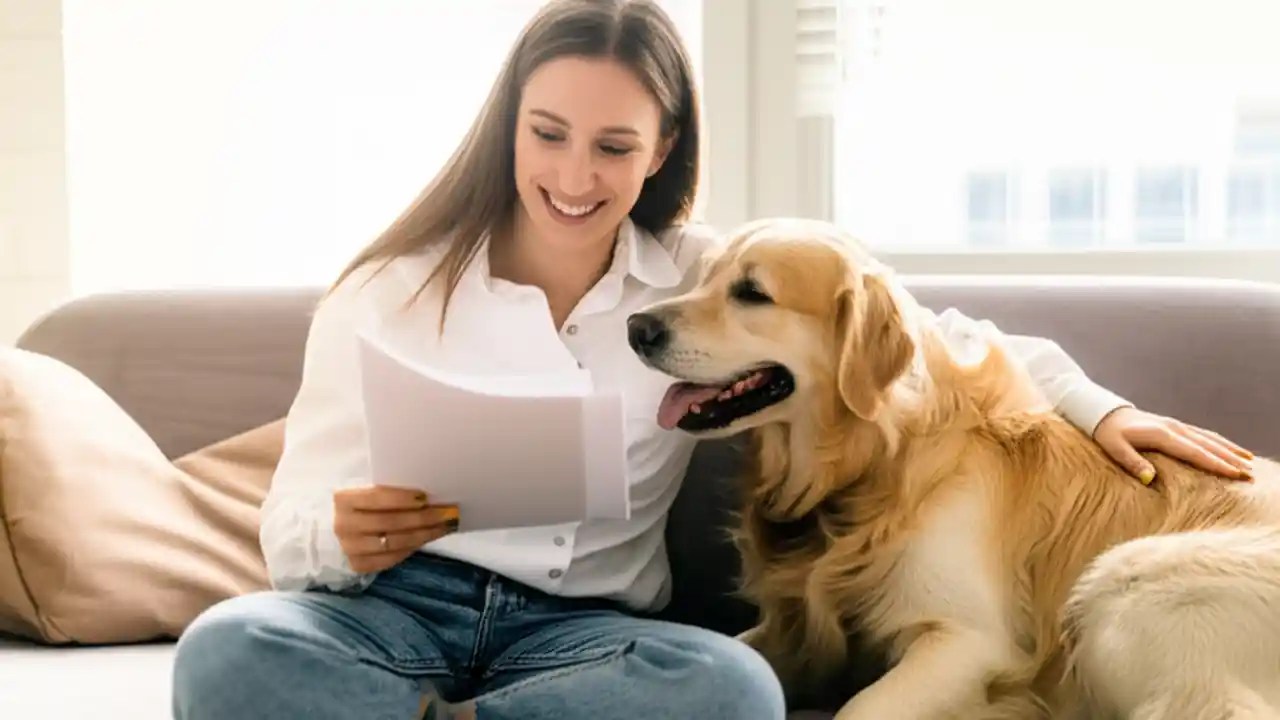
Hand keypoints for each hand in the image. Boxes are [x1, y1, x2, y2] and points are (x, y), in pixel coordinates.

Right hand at [333, 486, 458, 573]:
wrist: (339, 528)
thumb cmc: (362, 502)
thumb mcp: (369, 489)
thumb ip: (389, 489)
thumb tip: (426, 493)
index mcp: (344, 500)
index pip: (376, 498)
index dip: (402, 498)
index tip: (426, 497)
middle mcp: (343, 525)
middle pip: (389, 523)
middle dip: (423, 518)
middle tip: (448, 513)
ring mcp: (350, 548)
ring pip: (394, 543)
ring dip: (424, 534)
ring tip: (446, 526)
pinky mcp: (359, 565)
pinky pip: (391, 559)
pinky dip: (412, 548)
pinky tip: (428, 538)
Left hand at [1093, 407, 1253, 484]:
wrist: (1103, 412)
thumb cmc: (1107, 433)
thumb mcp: (1113, 448)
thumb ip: (1131, 462)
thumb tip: (1149, 479)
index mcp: (1161, 435)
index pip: (1194, 452)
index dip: (1215, 464)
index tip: (1235, 474)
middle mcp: (1173, 428)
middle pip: (1208, 445)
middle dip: (1230, 459)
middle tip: (1250, 474)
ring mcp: (1175, 425)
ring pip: (1209, 438)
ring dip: (1229, 450)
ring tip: (1249, 462)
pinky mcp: (1174, 426)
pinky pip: (1203, 434)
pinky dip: (1219, 442)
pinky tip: (1230, 449)